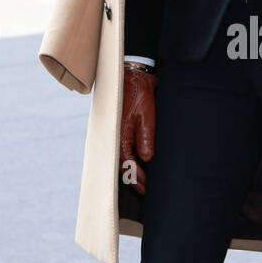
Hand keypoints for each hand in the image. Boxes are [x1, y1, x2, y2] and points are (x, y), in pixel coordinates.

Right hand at [120, 65, 156, 194]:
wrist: (134, 73)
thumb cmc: (139, 92)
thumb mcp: (145, 113)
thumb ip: (145, 136)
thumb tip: (146, 159)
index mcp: (118, 132)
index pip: (125, 161)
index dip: (135, 175)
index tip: (144, 187)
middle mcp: (115, 134)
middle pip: (121, 162)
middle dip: (132, 176)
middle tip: (144, 189)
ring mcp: (118, 130)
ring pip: (122, 156)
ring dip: (131, 168)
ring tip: (142, 181)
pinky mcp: (123, 126)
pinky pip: (125, 146)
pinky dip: (131, 157)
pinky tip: (139, 163)